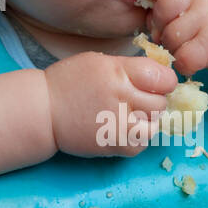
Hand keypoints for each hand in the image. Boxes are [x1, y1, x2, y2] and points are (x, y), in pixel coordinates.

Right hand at [45, 51, 176, 157]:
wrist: (44, 112)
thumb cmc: (70, 82)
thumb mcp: (99, 61)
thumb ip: (130, 67)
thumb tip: (162, 75)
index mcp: (119, 72)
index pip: (164, 78)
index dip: (164, 81)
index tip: (156, 83)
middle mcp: (122, 98)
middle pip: (161, 103)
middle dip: (154, 100)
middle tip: (138, 99)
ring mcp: (120, 125)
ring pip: (155, 124)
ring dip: (148, 120)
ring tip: (131, 114)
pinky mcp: (116, 145)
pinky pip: (143, 143)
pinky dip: (138, 136)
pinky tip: (123, 128)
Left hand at [140, 0, 207, 75]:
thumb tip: (144, 10)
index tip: (160, 5)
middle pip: (161, 11)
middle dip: (162, 27)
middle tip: (175, 32)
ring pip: (170, 37)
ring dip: (174, 48)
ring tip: (190, 44)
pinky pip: (182, 58)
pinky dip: (184, 64)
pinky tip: (194, 58)